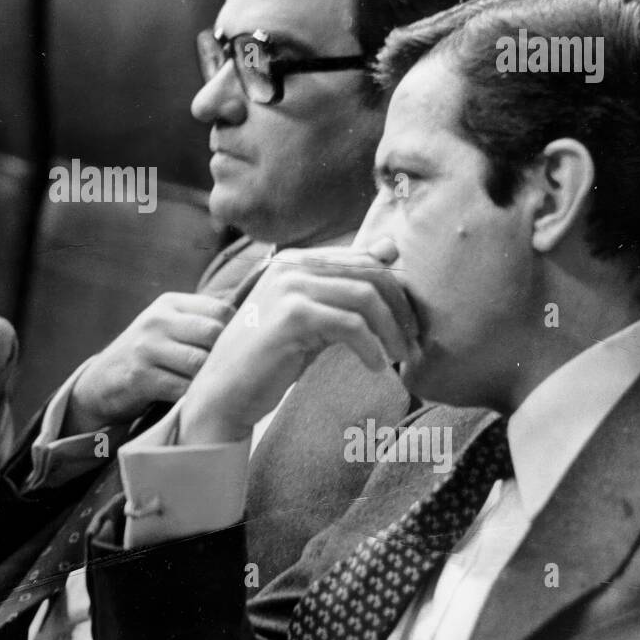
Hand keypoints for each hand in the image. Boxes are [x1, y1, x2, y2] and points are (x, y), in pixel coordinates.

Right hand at [62, 292, 235, 435]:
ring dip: (210, 380)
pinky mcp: (140, 377)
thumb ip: (198, 324)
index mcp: (169, 304)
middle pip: (213, 333)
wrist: (99, 383)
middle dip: (224, 357)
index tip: (237, 352)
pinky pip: (182, 388)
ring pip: (199, 362)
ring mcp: (147, 347)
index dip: (235, 332)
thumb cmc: (145, 357)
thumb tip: (251, 332)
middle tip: (229, 375)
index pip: (220, 310)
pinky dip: (194, 397)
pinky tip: (197, 402)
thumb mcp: (166, 328)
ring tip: (215, 390)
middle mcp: (157, 320)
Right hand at [178, 240, 417, 445]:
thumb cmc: (270, 357)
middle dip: (401, 310)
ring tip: (399, 357)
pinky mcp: (292, 316)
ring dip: (391, 331)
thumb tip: (391, 249)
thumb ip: (345, 286)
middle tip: (413, 344)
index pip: (365, 259)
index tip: (411, 324)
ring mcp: (290, 287)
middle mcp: (292, 264)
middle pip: (370, 273)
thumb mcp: (314, 317)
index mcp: (297, 259)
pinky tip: (375, 366)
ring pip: (365, 297)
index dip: (397, 291)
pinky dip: (371, 347)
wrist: (225, 391)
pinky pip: (351, 325)